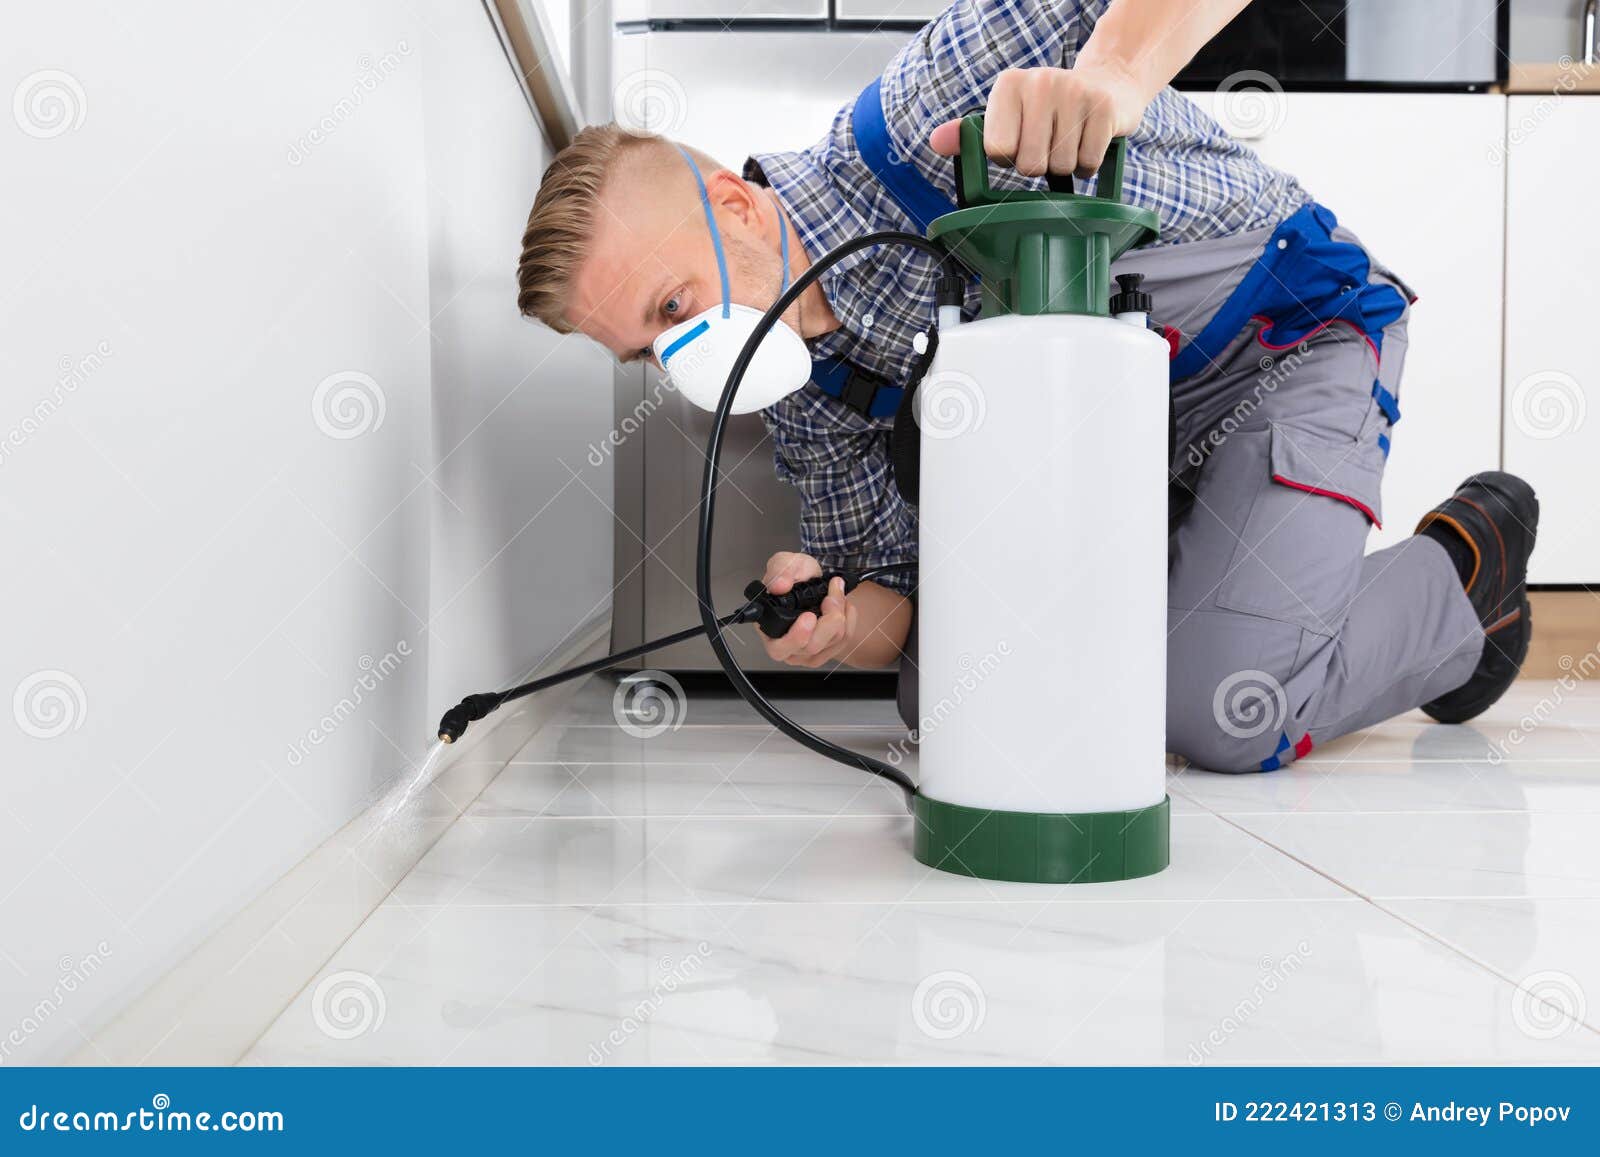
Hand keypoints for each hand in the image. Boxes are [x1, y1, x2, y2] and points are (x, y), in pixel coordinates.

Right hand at [757, 551, 858, 668]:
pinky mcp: (826, 651)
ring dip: (840, 614)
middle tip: (830, 598)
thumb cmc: (793, 575)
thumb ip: (779, 572)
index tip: (809, 616)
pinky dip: (850, 620)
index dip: (797, 636)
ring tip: (836, 591)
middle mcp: (786, 647)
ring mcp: (807, 653)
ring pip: (832, 642)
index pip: (779, 647)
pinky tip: (844, 605)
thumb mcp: (783, 564)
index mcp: (768, 630)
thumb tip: (779, 585)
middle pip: (811, 647)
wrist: (810, 579)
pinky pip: (844, 640)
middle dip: (827, 622)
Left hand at [929, 65, 1145, 178]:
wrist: (1107, 83)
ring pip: (1060, 167)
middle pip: (1030, 165)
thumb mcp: (1007, 115)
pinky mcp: (1103, 108)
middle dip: (1039, 165)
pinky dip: (1087, 165)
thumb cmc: (1047, 109)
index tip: (1018, 142)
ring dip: (1064, 166)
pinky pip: (1087, 163)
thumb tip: (936, 141)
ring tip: (1068, 141)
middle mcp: (1040, 82)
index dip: (1008, 157)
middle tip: (1046, 144)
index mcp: (1009, 85)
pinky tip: (1087, 143)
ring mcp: (1075, 93)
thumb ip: (969, 133)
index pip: (997, 150)